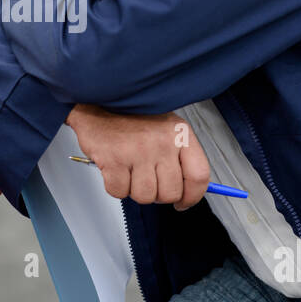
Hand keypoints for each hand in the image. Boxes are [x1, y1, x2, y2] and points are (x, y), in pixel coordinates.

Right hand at [66, 104, 210, 209]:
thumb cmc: (134, 116)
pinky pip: (119, 192)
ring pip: (145, 196)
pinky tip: (115, 170)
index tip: (183, 202)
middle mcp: (162, 143)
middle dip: (158, 195)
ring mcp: (138, 152)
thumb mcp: (167, 128)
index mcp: (179, 134)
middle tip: (149, 182)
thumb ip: (180, 157)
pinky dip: (115, 186)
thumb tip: (189, 191)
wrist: (102, 99)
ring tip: (130, 172)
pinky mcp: (114, 160)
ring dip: (135, 190)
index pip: (198, 176)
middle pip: (171, 192)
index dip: (192, 196)